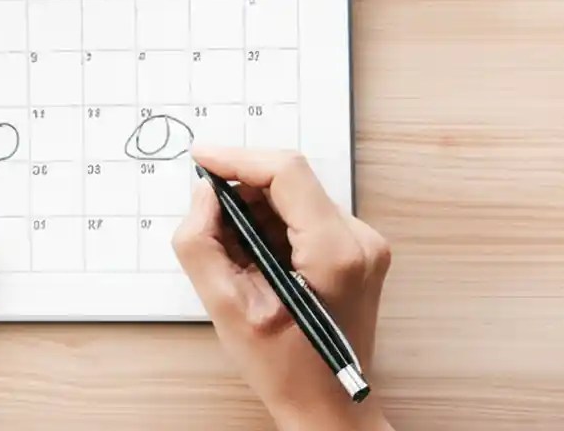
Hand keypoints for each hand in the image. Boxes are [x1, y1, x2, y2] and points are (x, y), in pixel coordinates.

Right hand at [173, 147, 393, 430]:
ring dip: (254, 213)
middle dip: (241, 192)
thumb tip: (203, 196)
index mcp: (335, 251)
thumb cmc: (287, 370)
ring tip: (233, 257)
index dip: (237, 158)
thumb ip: (202, 243)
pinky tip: (255, 262)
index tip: (202, 160)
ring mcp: (362, 244)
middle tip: (209, 225)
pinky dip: (271, 227)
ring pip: (293, 198)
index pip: (286, 171)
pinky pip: (303, 217)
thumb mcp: (227, 307)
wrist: (328, 407)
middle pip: (289, 181)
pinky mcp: (354, 250)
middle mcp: (359, 239)